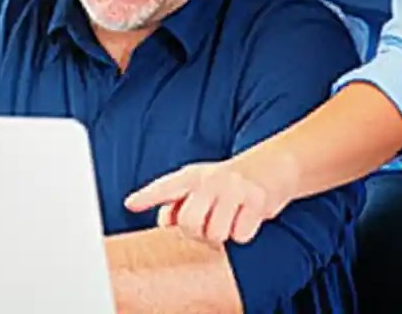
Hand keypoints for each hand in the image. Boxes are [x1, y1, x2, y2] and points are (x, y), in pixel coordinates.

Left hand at [123, 156, 292, 244]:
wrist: (271, 166)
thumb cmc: (228, 183)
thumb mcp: (200, 185)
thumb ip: (178, 202)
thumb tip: (164, 222)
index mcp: (192, 176)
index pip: (166, 187)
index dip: (147, 196)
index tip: (130, 204)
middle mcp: (211, 180)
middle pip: (189, 223)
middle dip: (197, 234)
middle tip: (208, 227)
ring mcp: (234, 189)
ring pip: (216, 233)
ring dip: (222, 235)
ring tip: (229, 220)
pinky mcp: (256, 200)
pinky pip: (240, 236)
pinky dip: (243, 234)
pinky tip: (246, 218)